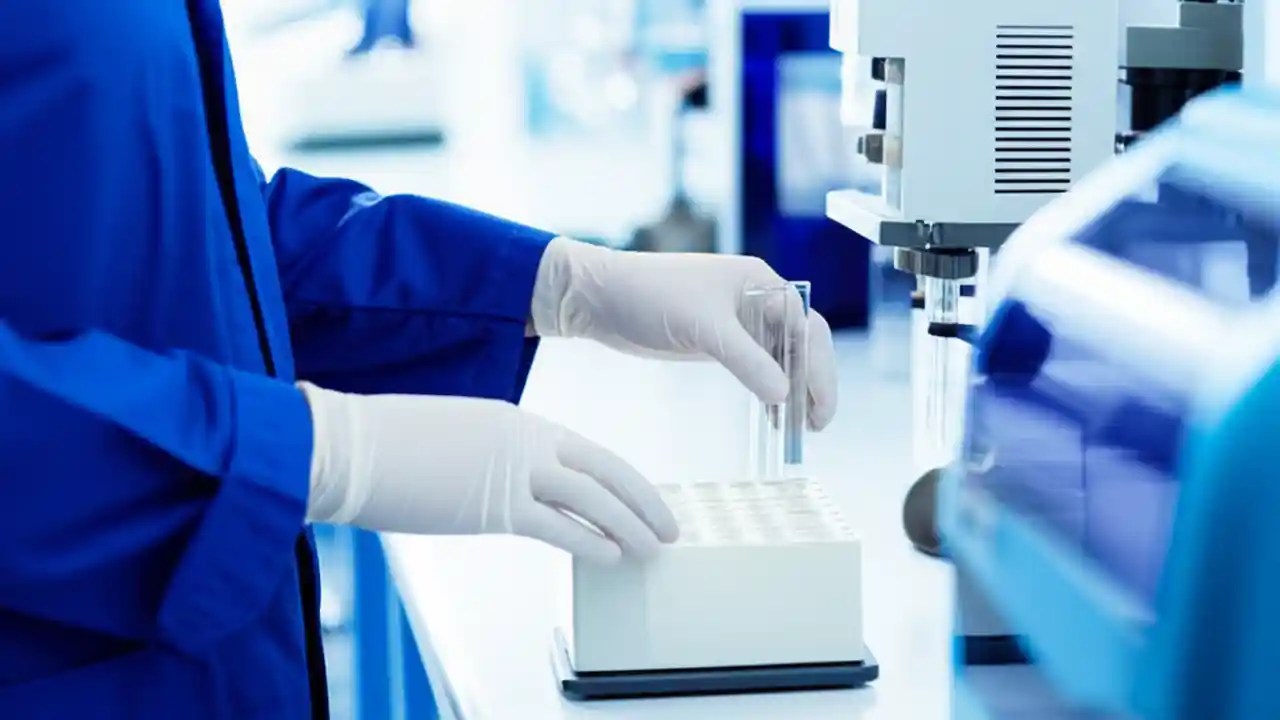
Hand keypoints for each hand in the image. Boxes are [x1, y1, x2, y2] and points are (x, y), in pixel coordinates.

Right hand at [300, 384, 678, 563]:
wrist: (347, 442)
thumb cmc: (386, 442)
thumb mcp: (454, 436)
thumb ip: (488, 456)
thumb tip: (496, 481)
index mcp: (515, 421)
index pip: (583, 451)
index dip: (619, 477)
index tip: (639, 495)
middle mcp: (525, 440)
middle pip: (604, 470)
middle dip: (643, 500)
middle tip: (669, 524)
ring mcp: (513, 471)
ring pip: (593, 499)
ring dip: (630, 525)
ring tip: (654, 548)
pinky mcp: (495, 504)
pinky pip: (559, 526)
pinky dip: (592, 542)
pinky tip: (614, 557)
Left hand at [530, 238, 837, 429]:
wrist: (598, 297)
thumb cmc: (649, 295)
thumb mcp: (703, 328)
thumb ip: (747, 361)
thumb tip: (785, 394)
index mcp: (761, 282)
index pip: (806, 326)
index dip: (818, 368)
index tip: (817, 407)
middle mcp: (755, 299)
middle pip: (801, 342)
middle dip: (812, 382)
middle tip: (817, 425)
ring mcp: (737, 320)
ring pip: (780, 357)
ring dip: (792, 389)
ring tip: (800, 428)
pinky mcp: (717, 339)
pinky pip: (756, 364)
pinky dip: (767, 388)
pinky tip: (774, 415)